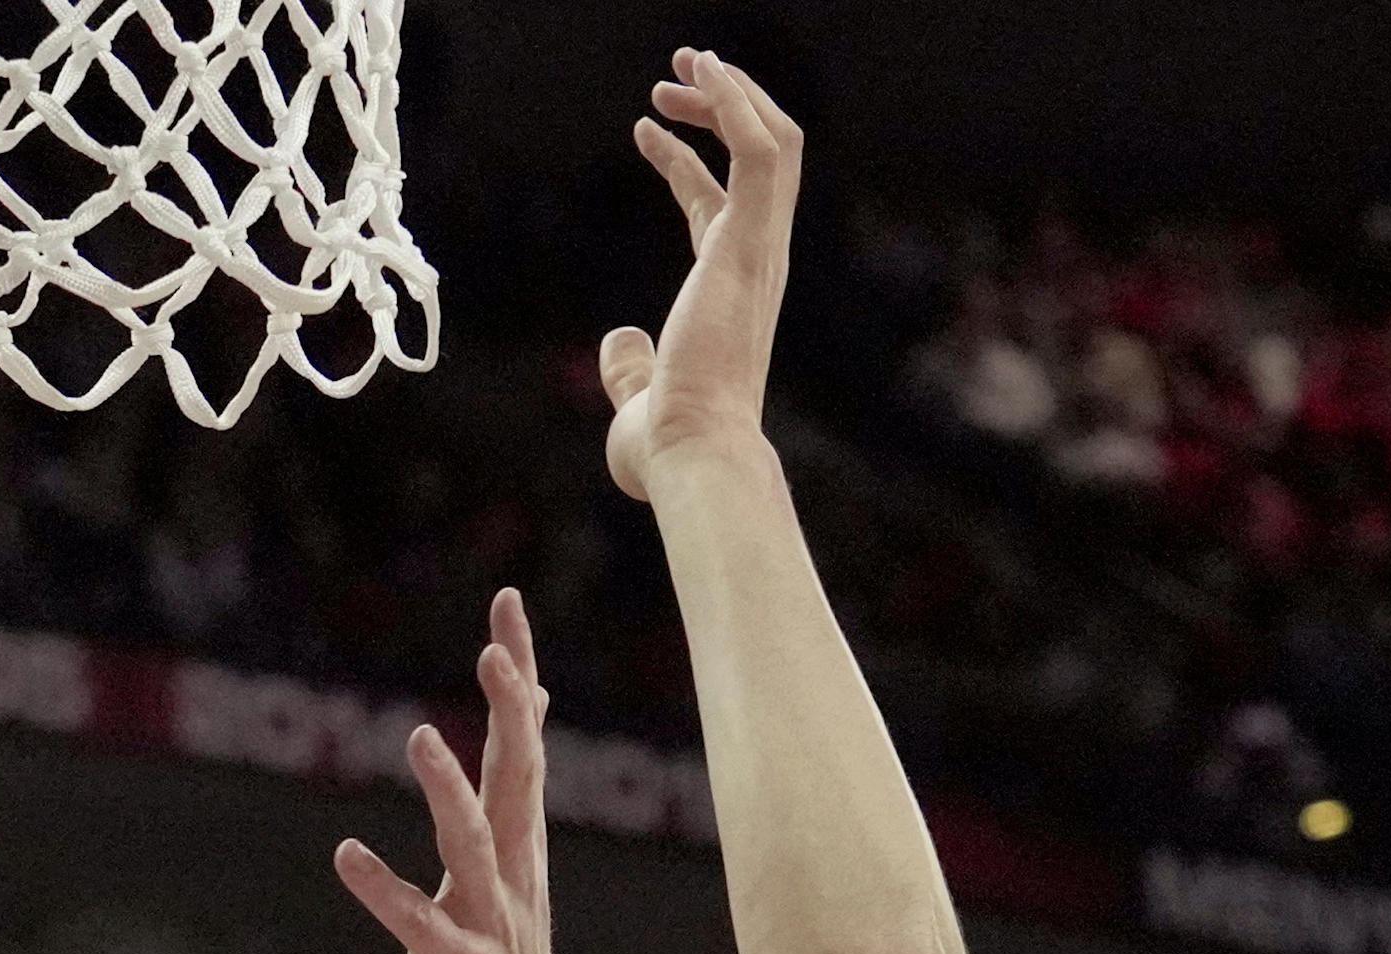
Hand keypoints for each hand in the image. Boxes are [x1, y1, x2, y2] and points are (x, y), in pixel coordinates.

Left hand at [334, 588, 552, 953]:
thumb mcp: (514, 868)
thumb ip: (516, 792)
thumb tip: (535, 711)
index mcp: (522, 848)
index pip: (527, 745)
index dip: (520, 676)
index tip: (506, 606)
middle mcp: (513, 876)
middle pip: (517, 779)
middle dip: (511, 713)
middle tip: (495, 649)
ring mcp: (487, 922)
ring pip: (472, 844)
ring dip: (448, 792)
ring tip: (419, 737)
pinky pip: (414, 922)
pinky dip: (381, 888)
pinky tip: (346, 856)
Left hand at [597, 47, 802, 506]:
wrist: (692, 458)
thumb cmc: (669, 447)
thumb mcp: (634, 404)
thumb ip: (628, 370)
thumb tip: (618, 343)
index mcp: (733, 291)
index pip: (721, 203)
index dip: (686, 157)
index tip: (646, 123)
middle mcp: (757, 263)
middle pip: (760, 158)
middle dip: (722, 104)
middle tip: (675, 71)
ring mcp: (760, 252)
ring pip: (773, 140)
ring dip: (732, 91)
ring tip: (686, 59)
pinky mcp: (750, 245)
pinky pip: (759, 150)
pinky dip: (736, 105)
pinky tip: (702, 76)